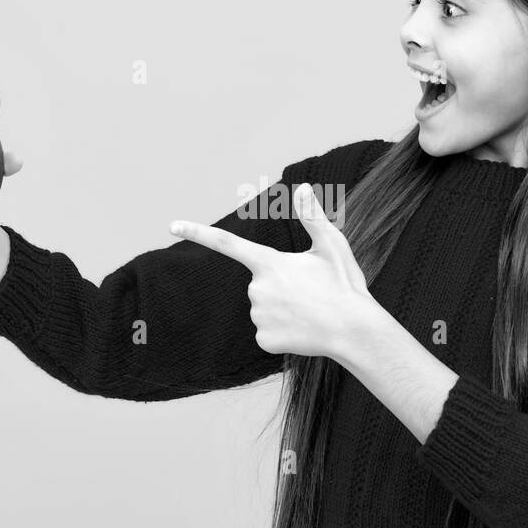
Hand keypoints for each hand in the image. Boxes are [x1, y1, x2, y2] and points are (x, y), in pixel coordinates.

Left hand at [169, 182, 374, 359]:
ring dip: (283, 309)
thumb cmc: (345, 285)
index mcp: (269, 263)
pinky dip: (284, 331)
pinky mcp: (264, 340)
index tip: (172, 224)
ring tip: (310, 311)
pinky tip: (304, 330)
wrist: (355, 331)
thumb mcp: (331, 246)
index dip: (198, 232)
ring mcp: (259, 317)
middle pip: (260, 284)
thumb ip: (312, 217)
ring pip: (264, 309)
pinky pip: (268, 332)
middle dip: (281, 286)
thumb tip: (302, 187)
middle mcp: (257, 289)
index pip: (226, 242)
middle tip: (311, 293)